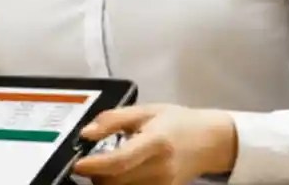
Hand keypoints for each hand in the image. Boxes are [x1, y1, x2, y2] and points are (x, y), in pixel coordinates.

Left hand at [72, 104, 237, 184]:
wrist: (210, 141)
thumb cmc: (177, 122)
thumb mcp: (145, 111)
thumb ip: (112, 119)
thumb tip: (86, 133)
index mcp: (155, 142)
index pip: (119, 161)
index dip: (94, 165)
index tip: (77, 164)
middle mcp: (160, 168)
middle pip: (116, 182)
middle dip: (96, 174)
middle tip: (90, 160)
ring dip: (107, 181)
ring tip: (107, 165)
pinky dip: (121, 184)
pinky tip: (121, 172)